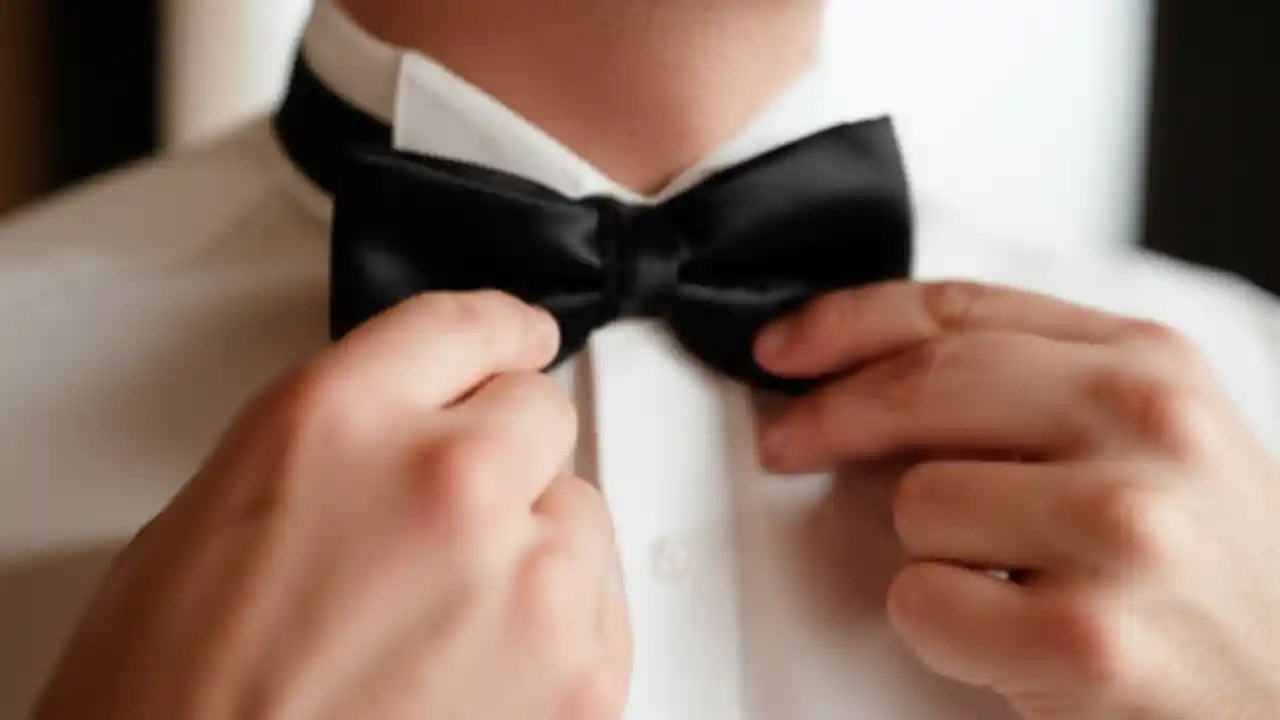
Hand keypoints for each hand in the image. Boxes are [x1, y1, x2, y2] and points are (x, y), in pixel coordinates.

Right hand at [34, 291, 629, 719]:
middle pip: (539, 411)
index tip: (519, 339)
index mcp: (337, 424)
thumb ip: (332, 445)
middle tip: (436, 526)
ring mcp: (527, 583)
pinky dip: (558, 627)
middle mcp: (445, 483)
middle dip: (497, 456)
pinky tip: (476, 668)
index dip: (497, 332)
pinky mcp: (581, 677)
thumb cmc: (173, 701)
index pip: (461, 325)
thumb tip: (400, 433)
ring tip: (438, 624)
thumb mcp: (212, 517)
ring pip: (579, 512)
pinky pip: (602, 607)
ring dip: (528, 548)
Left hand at [754, 281, 1279, 718]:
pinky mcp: (1088, 637)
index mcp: (1152, 365)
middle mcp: (1147, 430)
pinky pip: (922, 601)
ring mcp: (1122, 530)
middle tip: (790, 442)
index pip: (961, 311)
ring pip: (917, 502)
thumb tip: (870, 369)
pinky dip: (942, 628)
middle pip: (923, 386)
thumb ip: (1036, 385)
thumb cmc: (1202, 571)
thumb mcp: (1150, 440)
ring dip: (932, 551)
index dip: (849, 321)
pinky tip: (1010, 640)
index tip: (784, 345)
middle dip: (831, 415)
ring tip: (1011, 580)